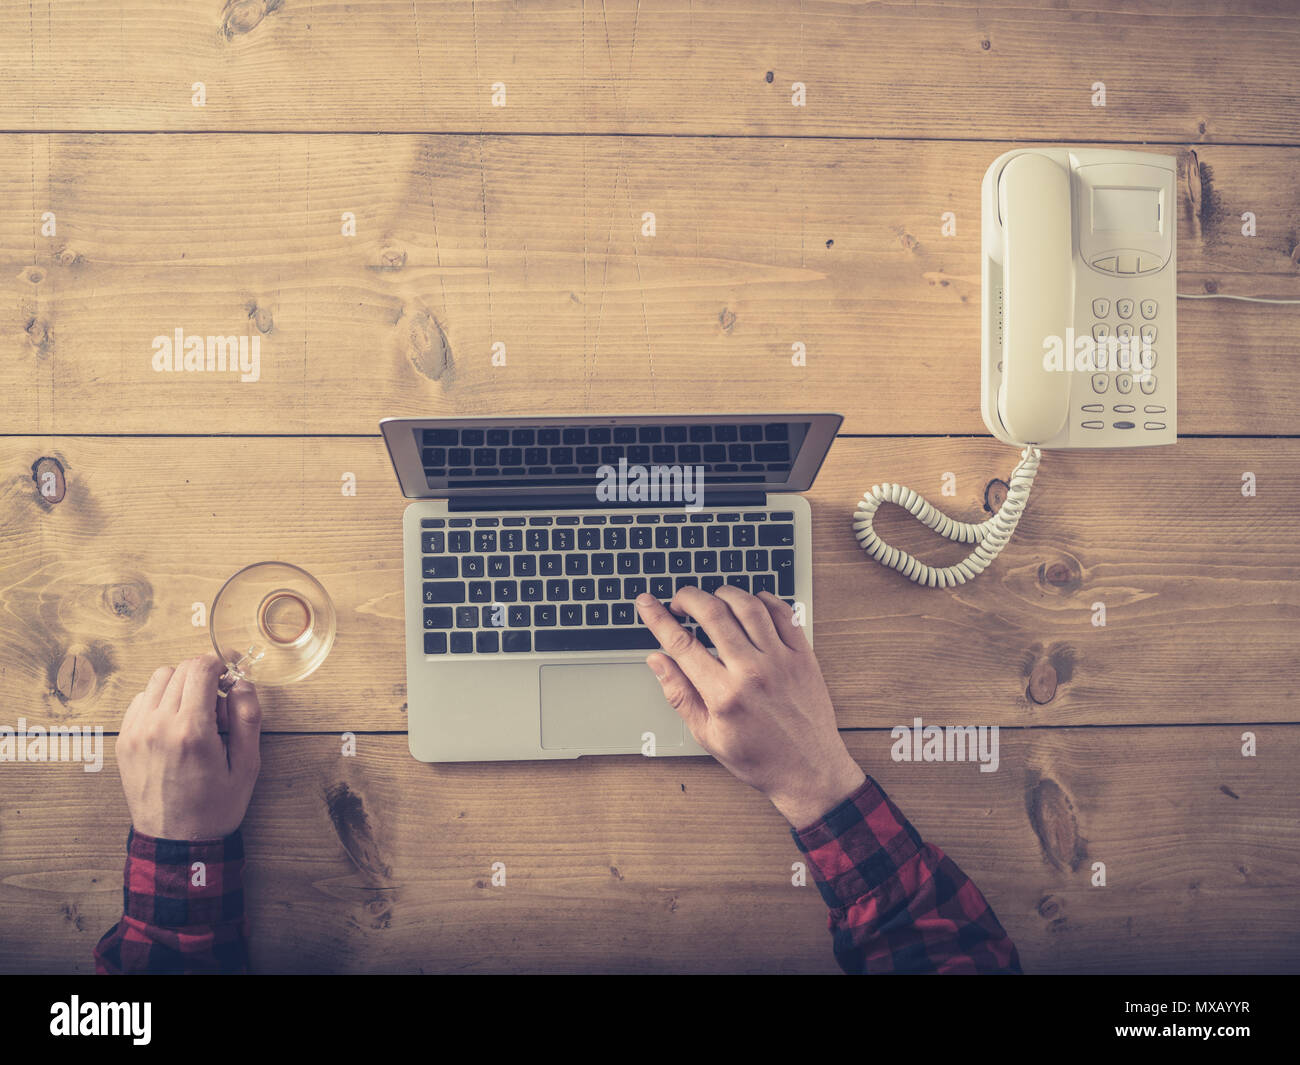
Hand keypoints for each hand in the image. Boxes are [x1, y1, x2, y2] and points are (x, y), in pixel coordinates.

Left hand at [116, 654, 262, 839]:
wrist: (177, 841)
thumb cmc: (215, 806)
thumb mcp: (247, 765)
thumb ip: (248, 717)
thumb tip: (242, 682)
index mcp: (192, 731)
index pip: (201, 668)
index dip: (221, 660)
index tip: (232, 667)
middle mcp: (159, 726)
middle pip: (180, 669)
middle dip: (205, 672)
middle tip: (220, 693)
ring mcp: (137, 733)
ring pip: (158, 679)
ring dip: (182, 684)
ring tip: (197, 708)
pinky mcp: (125, 741)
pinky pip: (141, 700)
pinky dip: (161, 699)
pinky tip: (176, 720)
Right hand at [635, 588, 864, 829]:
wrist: (809, 771)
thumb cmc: (760, 759)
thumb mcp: (708, 736)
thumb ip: (679, 694)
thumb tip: (657, 661)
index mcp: (723, 694)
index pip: (681, 643)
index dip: (657, 618)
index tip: (646, 602)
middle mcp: (752, 672)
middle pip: (713, 613)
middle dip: (688, 597)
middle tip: (679, 601)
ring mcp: (781, 660)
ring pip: (748, 605)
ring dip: (723, 593)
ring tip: (712, 600)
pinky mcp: (803, 656)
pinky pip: (783, 613)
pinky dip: (763, 599)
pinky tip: (750, 604)